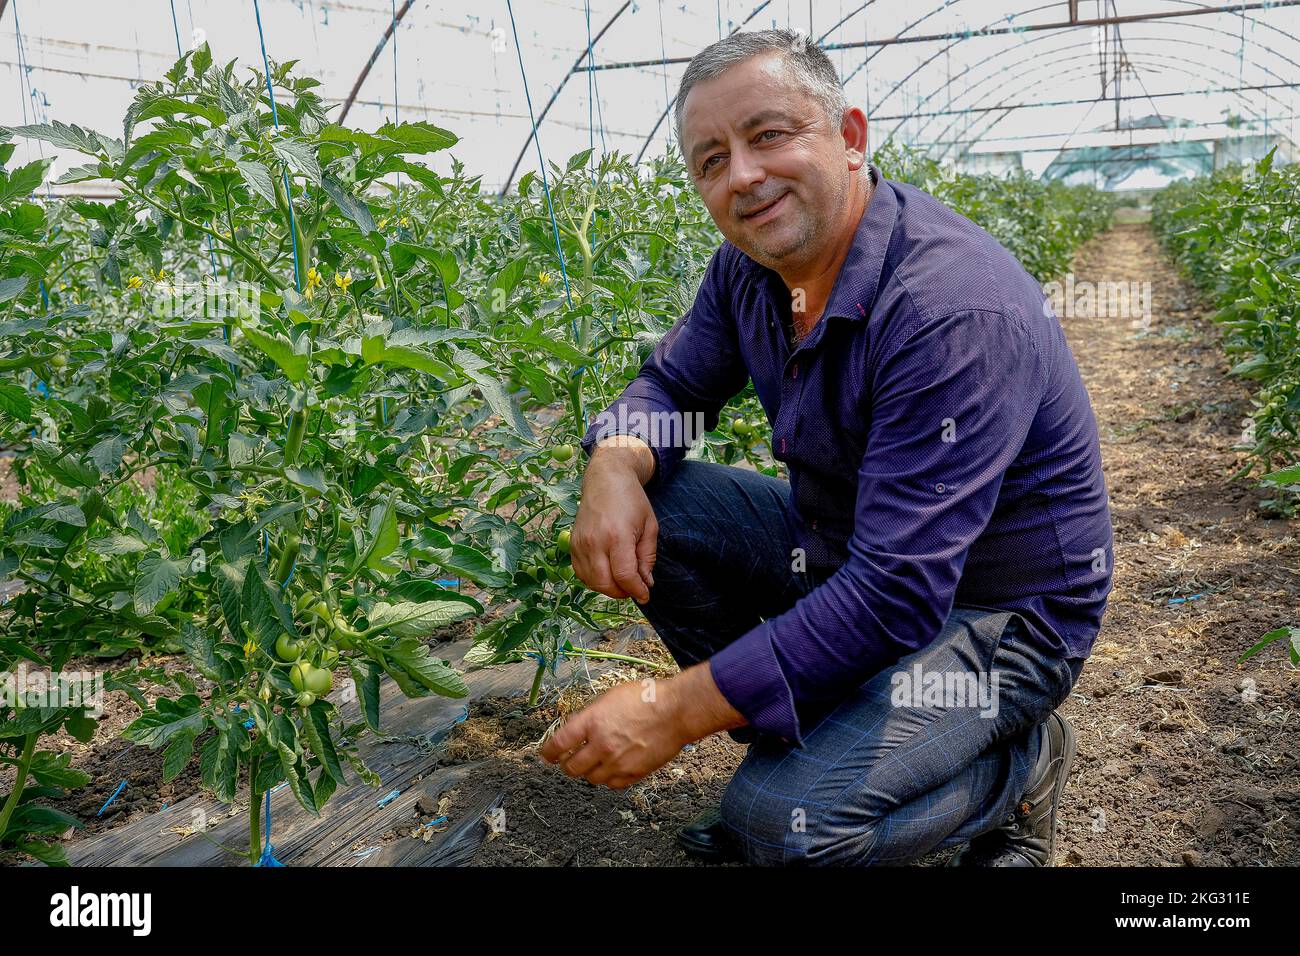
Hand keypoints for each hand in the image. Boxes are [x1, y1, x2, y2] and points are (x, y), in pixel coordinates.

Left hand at [539, 679, 685, 788]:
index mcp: (592, 721)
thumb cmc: (646, 697)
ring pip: (591, 778)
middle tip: (568, 762)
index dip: (548, 752)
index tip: (546, 756)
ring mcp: (617, 761)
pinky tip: (611, 770)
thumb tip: (577, 730)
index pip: (559, 743)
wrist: (676, 711)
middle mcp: (601, 744)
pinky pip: (612, 784)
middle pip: (571, 767)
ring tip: (593, 764)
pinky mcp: (633, 773)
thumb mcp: (610, 697)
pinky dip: (608, 779)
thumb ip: (591, 715)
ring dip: (588, 772)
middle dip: (567, 765)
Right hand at [571, 437, 656, 602]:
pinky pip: (580, 572)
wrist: (605, 478)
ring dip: (608, 588)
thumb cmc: (632, 500)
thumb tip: (645, 583)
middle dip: (622, 593)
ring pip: (591, 581)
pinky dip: (594, 579)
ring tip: (622, 581)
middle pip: (605, 584)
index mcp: (617, 536)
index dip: (636, 591)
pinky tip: (607, 573)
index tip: (645, 595)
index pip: (624, 576)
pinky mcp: (572, 543)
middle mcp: (594, 542)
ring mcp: (580, 543)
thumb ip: (647, 557)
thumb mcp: (649, 526)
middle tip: (634, 588)